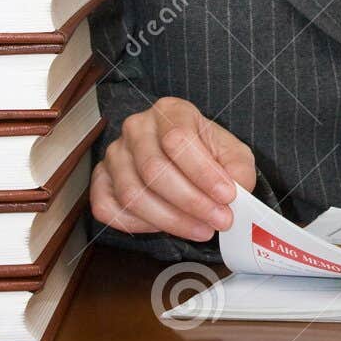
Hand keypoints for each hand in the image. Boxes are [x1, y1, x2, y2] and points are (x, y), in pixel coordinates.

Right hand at [90, 96, 255, 241]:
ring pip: (132, 194)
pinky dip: (139, 225)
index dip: (203, 172)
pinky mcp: (101, 180)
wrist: (185, 157)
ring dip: (170, 219)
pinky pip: (109, 209)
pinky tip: (166, 226)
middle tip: (218, 220)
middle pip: (154, 169)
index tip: (226, 196)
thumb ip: (239, 169)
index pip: (178, 139)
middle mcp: (137, 128)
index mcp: (171, 111)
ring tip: (201, 229)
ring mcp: (115, 154)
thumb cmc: (207, 153)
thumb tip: (237, 190)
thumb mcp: (233, 154)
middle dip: (191, 202)